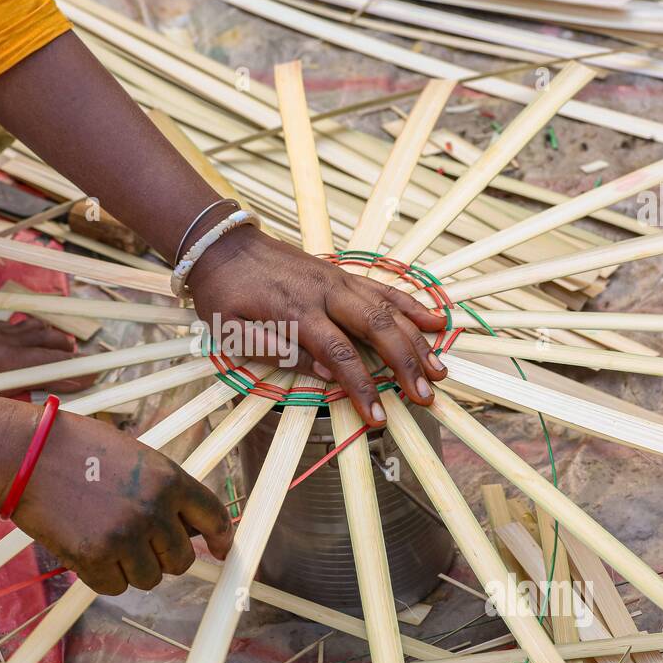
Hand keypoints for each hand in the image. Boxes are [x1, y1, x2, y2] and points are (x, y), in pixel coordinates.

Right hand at [5, 410, 232, 594]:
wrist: (25, 454)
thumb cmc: (79, 449)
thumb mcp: (136, 457)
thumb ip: (164, 489)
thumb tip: (186, 528)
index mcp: (169, 478)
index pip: (213, 517)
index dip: (221, 538)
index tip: (221, 549)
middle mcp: (153, 510)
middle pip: (181, 560)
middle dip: (165, 556)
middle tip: (140, 542)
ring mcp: (124, 537)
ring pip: (150, 578)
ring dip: (134, 568)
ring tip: (108, 541)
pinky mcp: (94, 559)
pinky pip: (115, 588)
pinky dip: (105, 577)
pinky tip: (89, 551)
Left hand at [187, 225, 448, 425]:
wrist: (223, 245)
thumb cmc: (224, 293)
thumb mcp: (233, 332)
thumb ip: (278, 352)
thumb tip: (325, 373)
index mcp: (296, 313)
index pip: (339, 356)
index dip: (362, 389)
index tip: (379, 417)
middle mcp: (325, 294)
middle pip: (377, 329)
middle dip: (406, 364)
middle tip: (426, 394)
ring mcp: (338, 281)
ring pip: (388, 309)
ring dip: (417, 340)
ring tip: (439, 369)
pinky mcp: (343, 275)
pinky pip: (384, 290)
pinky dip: (412, 306)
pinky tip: (436, 322)